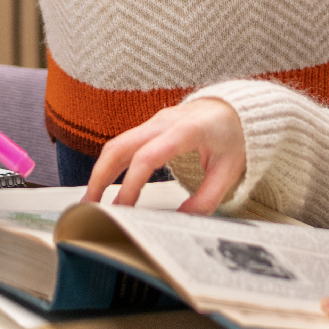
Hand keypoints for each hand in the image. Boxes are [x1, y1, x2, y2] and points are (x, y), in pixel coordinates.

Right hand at [83, 98, 244, 212]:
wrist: (237, 107)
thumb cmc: (235, 136)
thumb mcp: (229, 170)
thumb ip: (206, 198)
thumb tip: (181, 220)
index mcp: (185, 131)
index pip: (147, 157)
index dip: (130, 185)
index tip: (123, 210)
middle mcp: (164, 122)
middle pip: (120, 146)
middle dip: (100, 177)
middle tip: (90, 207)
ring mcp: (156, 121)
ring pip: (117, 143)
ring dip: (101, 171)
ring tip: (92, 200)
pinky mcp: (152, 125)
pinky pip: (125, 142)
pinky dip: (112, 163)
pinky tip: (107, 184)